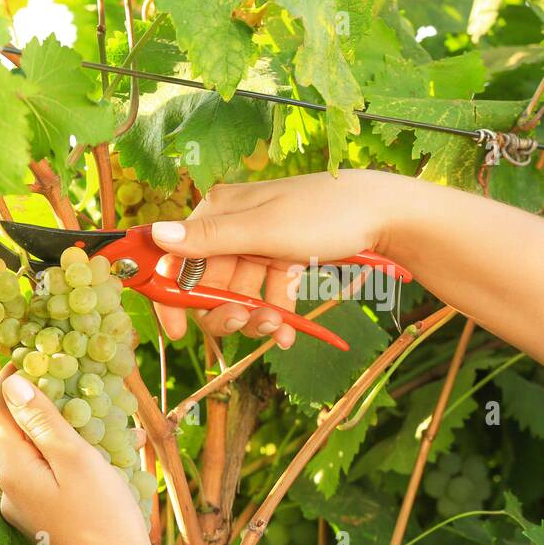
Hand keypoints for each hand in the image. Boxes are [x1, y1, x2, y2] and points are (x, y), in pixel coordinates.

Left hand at [0, 363, 155, 544]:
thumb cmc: (103, 517)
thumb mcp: (75, 459)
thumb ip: (42, 420)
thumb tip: (12, 384)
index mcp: (11, 470)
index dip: (7, 381)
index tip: (31, 355)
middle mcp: (9, 491)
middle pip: (13, 434)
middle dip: (37, 403)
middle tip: (69, 378)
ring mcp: (26, 510)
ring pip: (34, 456)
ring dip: (58, 431)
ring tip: (94, 415)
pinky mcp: (45, 523)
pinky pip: (49, 479)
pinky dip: (68, 458)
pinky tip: (103, 454)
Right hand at [149, 169, 405, 348]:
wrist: (390, 216)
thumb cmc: (328, 213)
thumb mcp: (264, 230)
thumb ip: (209, 238)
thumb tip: (155, 234)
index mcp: (218, 211)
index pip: (175, 257)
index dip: (170, 295)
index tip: (175, 330)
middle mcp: (232, 227)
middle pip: (205, 284)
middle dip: (222, 311)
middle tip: (242, 324)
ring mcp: (258, 246)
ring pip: (236, 295)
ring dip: (251, 318)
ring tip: (276, 328)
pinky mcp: (281, 260)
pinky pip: (264, 295)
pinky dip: (273, 316)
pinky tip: (286, 333)